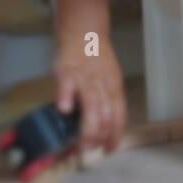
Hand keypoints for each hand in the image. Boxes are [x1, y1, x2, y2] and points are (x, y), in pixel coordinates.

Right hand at [53, 37, 126, 153]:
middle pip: (106, 114)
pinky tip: (63, 110)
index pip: (119, 116)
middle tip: (90, 149)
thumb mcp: (109, 80)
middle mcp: (102, 85)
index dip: (115, 135)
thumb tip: (102, 129)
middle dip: (100, 136)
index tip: (109, 150)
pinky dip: (66, 97)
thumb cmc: (97, 60)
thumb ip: (106, 102)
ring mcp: (85, 78)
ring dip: (87, 127)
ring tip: (82, 144)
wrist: (85, 33)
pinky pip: (67, 85)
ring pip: (91, 105)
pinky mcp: (67, 71)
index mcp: (114, 89)